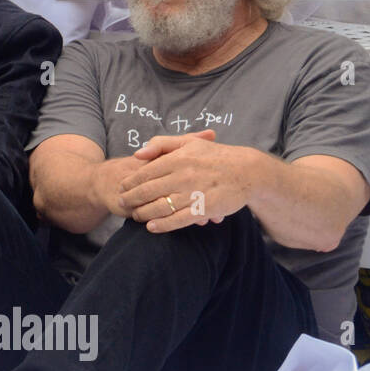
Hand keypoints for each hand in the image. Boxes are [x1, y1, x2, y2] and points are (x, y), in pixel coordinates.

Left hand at [116, 131, 252, 231]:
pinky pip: (177, 220)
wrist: (248, 171)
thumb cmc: (216, 156)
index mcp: (178, 159)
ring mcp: (194, 193)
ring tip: (135, 215)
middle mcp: (183, 176)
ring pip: (160, 207)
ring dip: (143, 213)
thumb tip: (137, 154)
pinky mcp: (204, 209)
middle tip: (122, 203)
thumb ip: (161, 144)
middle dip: (130, 199)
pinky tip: (152, 227)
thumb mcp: (189, 143)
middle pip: (147, 191)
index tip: (121, 188)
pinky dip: (162, 225)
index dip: (129, 183)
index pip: (144, 173)